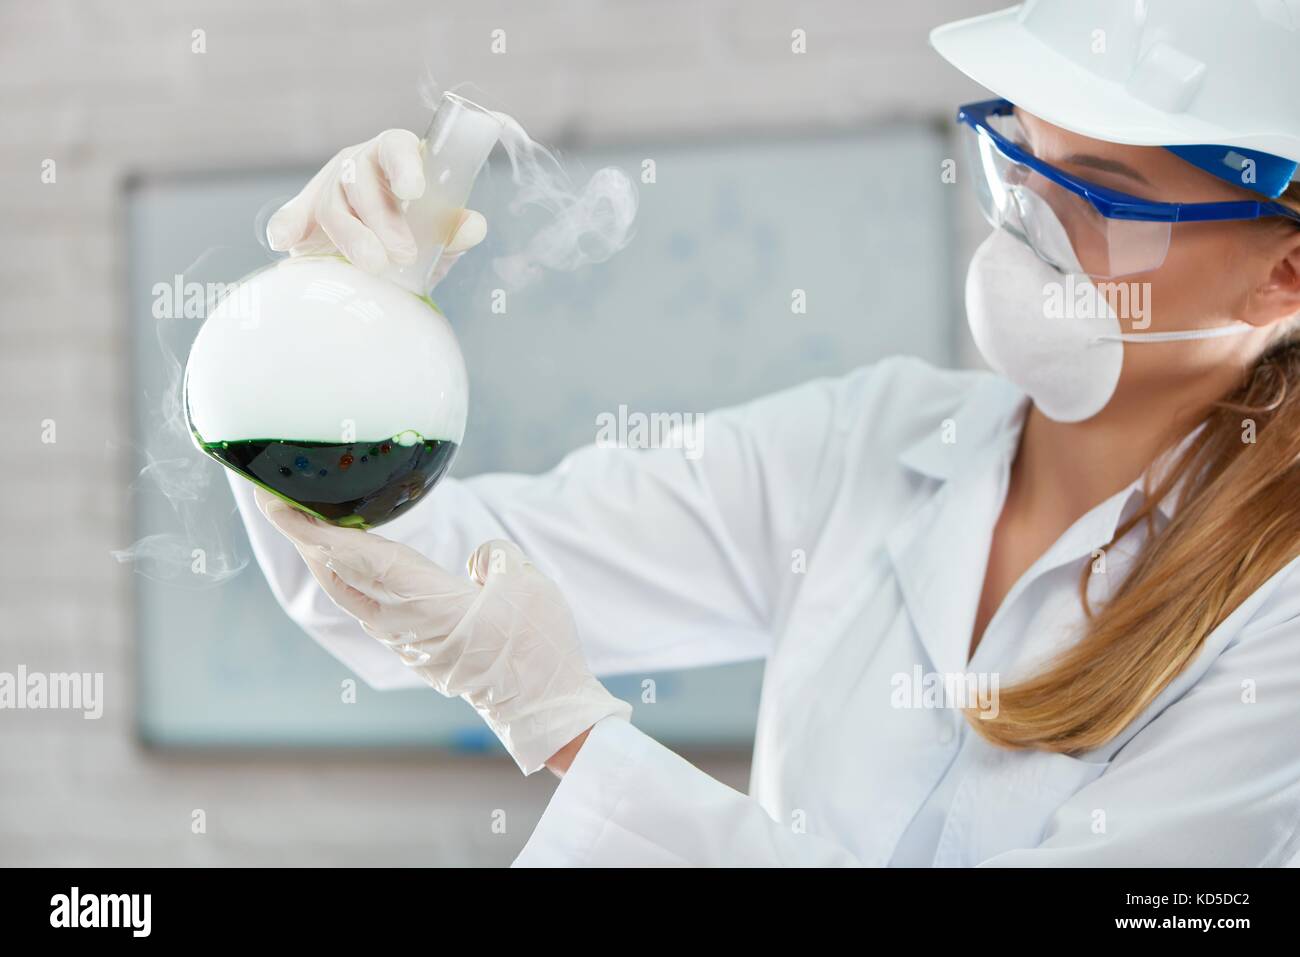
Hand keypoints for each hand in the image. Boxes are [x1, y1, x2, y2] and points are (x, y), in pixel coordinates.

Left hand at [254, 489, 631, 773]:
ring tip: (315, 532)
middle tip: (282, 506)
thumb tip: (475, 562)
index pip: (358, 557)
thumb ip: (493, 557)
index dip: (314, 529)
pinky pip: (373, 611)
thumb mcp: (525, 582)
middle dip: (307, 540)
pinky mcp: (419, 652)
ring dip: (329, 562)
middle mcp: (404, 624)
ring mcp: (408, 643)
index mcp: (425, 601)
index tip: (278, 506)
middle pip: (340, 576)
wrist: (541, 706)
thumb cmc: (537, 646)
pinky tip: (361, 571)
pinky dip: (356, 583)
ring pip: (352, 596)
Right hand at [265, 128, 486, 282]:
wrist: (379, 266)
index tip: (413, 191)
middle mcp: (359, 165)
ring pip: (331, 203)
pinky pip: (291, 217)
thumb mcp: (437, 237)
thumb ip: (454, 231)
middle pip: (361, 179)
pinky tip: (285, 242)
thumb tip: (474, 226)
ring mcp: (328, 189)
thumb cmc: (413, 238)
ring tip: (375, 266)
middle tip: (404, 255)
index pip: (396, 146)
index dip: (404, 165)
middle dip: (382, 218)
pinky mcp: (303, 218)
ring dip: (352, 236)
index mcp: (395, 158)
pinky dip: (285, 226)